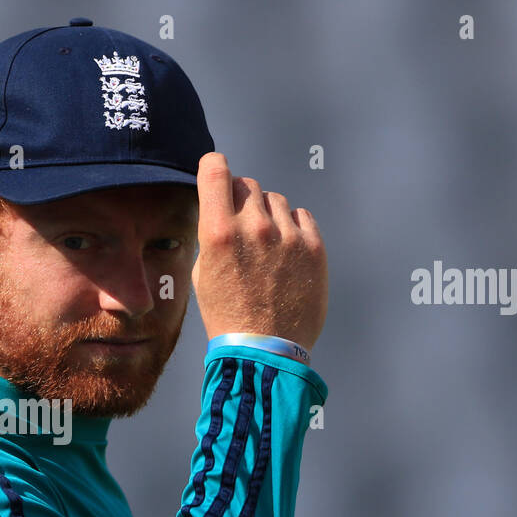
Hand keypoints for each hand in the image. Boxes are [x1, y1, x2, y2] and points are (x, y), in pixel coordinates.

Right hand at [190, 152, 327, 351]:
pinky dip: (292, 227)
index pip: (215, 170)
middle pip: (247, 184)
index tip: (215, 172)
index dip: (213, 167)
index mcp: (219, 233)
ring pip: (275, 200)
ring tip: (265, 247)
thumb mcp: (203, 274)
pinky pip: (301, 216)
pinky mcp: (314, 247)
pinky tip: (285, 253)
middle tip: (241, 226)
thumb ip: (212, 236)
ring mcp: (288, 236)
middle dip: (240, 199)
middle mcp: (254, 227)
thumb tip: (222, 212)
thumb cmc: (228, 315)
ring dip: (268, 215)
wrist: (265, 350)